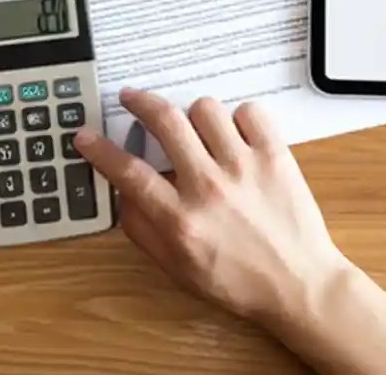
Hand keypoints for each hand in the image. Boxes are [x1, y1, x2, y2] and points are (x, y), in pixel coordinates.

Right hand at [74, 90, 346, 327]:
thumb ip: (143, 231)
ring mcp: (245, 167)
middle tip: (132, 99)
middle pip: (164, 122)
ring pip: (205, 109)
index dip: (100, 149)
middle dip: (139, 101)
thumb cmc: (238, 282)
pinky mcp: (276, 156)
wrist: (299, 286)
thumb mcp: (178, 269)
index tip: (85, 136)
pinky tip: (236, 138)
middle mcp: (209, 187)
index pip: (129, 172)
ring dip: (193, 115)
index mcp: (181, 219)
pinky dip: (239, 118)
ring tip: (196, 131)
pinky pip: (249, 112)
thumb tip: (121, 195)